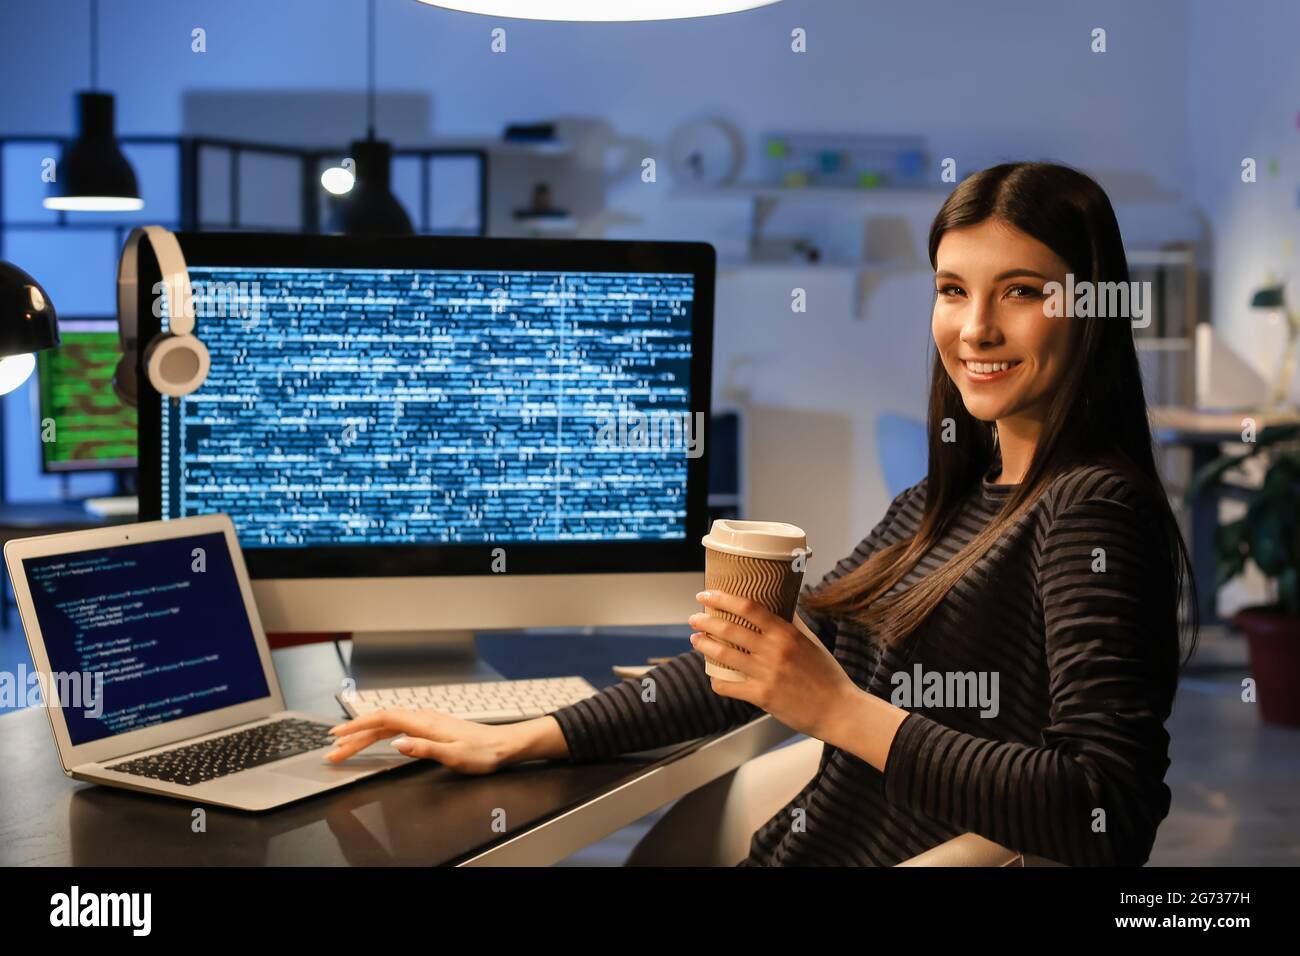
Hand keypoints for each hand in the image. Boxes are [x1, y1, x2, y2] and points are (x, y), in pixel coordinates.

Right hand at [326, 708, 520, 774]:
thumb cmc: (482, 753)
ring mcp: (427, 721)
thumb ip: (423, 748)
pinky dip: (380, 732)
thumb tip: (396, 744)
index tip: (337, 736)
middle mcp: (423, 718)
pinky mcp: (431, 726)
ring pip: (388, 725)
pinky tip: (375, 737)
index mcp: (425, 723)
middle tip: (333, 750)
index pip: (382, 719)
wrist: (503, 745)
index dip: (357, 726)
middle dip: (354, 735)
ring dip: (365, 735)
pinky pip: (397, 726)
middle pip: (380, 723)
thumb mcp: (453, 755)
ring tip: (346, 746)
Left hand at [688, 590, 858, 741]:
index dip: (723, 598)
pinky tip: (713, 678)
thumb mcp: (811, 642)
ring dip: (704, 646)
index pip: (749, 607)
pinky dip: (717, 682)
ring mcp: (767, 674)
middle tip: (694, 618)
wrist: (839, 710)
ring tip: (695, 640)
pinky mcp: (762, 697)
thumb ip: (792, 623)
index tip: (706, 594)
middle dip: (705, 621)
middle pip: (730, 629)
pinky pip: (729, 687)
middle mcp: (774, 651)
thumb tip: (779, 603)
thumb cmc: (827, 675)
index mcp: (786, 633)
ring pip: (724, 656)